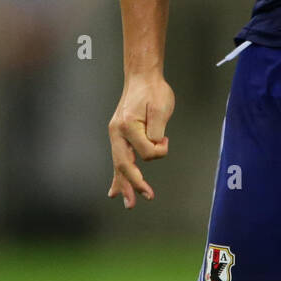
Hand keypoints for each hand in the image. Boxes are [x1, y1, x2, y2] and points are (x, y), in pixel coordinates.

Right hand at [108, 74, 174, 207]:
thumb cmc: (153, 91)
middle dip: (134, 183)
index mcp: (127, 125)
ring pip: (119, 165)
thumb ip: (157, 131)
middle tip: (146, 197)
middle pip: (124, 164)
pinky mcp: (120, 136)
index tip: (166, 138)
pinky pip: (118, 160)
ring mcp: (116, 135)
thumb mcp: (161, 108)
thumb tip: (156, 146)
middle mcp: (117, 132)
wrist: (142, 77)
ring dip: (124, 185)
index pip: (146, 150)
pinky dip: (118, 176)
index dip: (160, 149)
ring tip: (128, 202)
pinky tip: (115, 190)